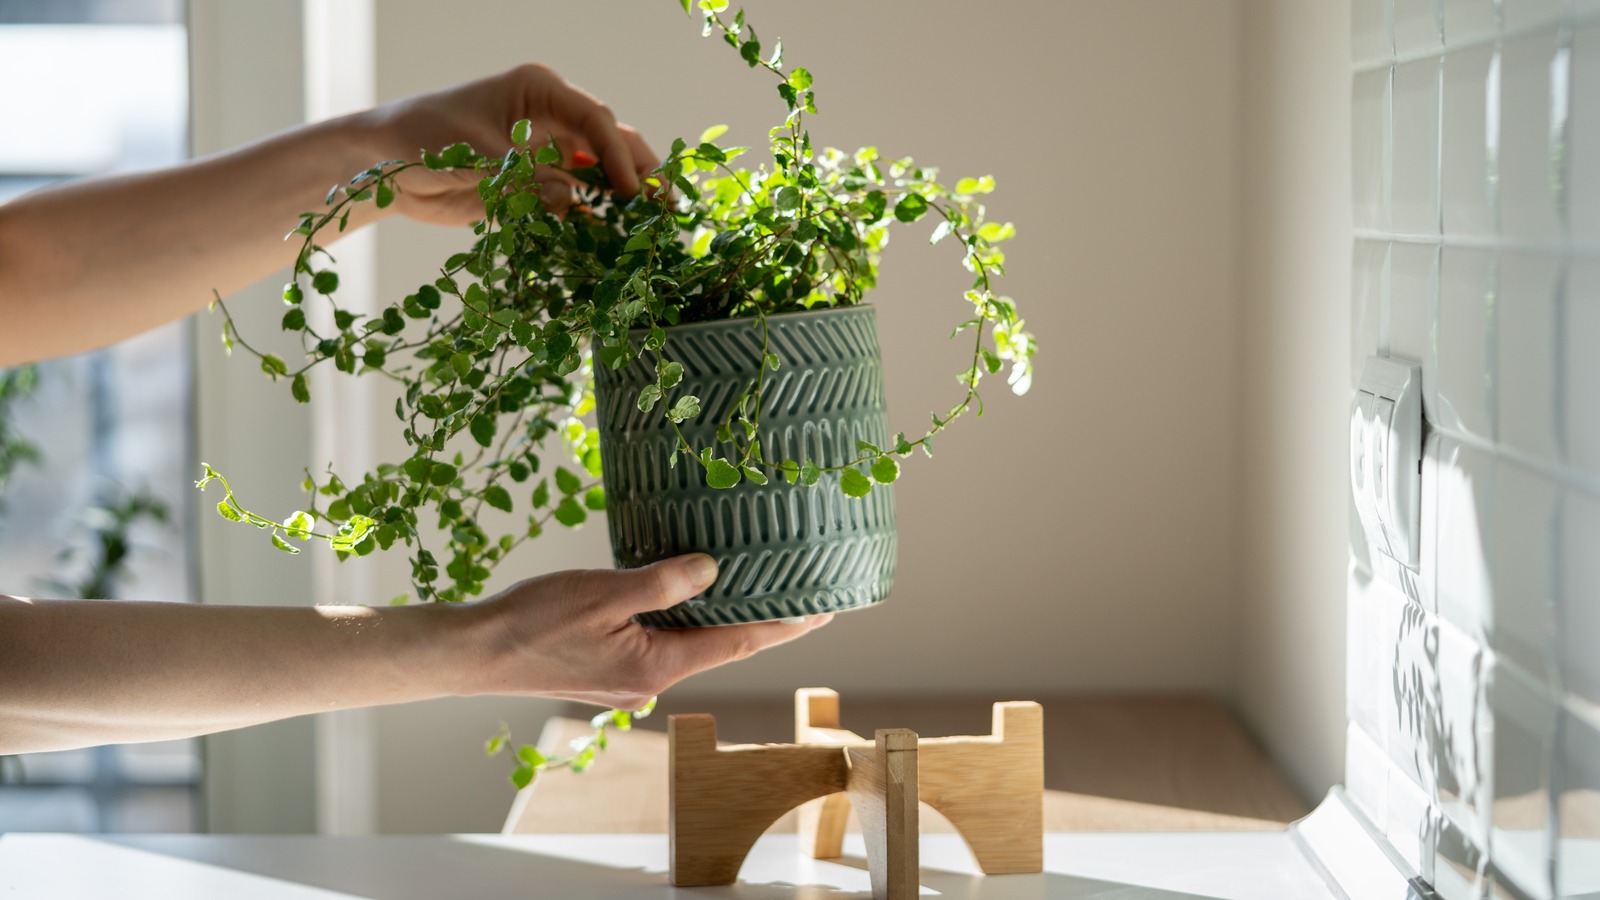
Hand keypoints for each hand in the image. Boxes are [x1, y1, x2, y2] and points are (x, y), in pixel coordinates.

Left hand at [356, 64, 660, 224]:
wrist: (382, 167)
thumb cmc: (419, 140)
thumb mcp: (471, 156)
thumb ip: (523, 179)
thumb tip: (575, 202)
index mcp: (538, 92)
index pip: (594, 119)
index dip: (618, 154)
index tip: (630, 190)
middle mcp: (550, 119)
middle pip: (610, 142)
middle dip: (639, 172)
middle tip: (664, 208)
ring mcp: (547, 153)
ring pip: (599, 174)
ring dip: (623, 200)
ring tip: (651, 229)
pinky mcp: (537, 185)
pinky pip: (575, 202)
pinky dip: (594, 221)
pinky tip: (613, 243)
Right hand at [469, 554, 831, 708]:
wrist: (477, 653)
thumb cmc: (534, 620)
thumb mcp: (605, 591)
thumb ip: (664, 582)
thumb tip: (713, 570)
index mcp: (658, 666)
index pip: (739, 642)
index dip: (785, 625)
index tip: (825, 610)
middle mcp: (651, 681)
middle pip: (720, 645)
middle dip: (761, 620)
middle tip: (803, 593)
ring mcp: (630, 681)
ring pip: (689, 644)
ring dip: (719, 618)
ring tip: (755, 588)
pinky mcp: (611, 671)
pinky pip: (661, 642)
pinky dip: (682, 620)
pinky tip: (688, 596)